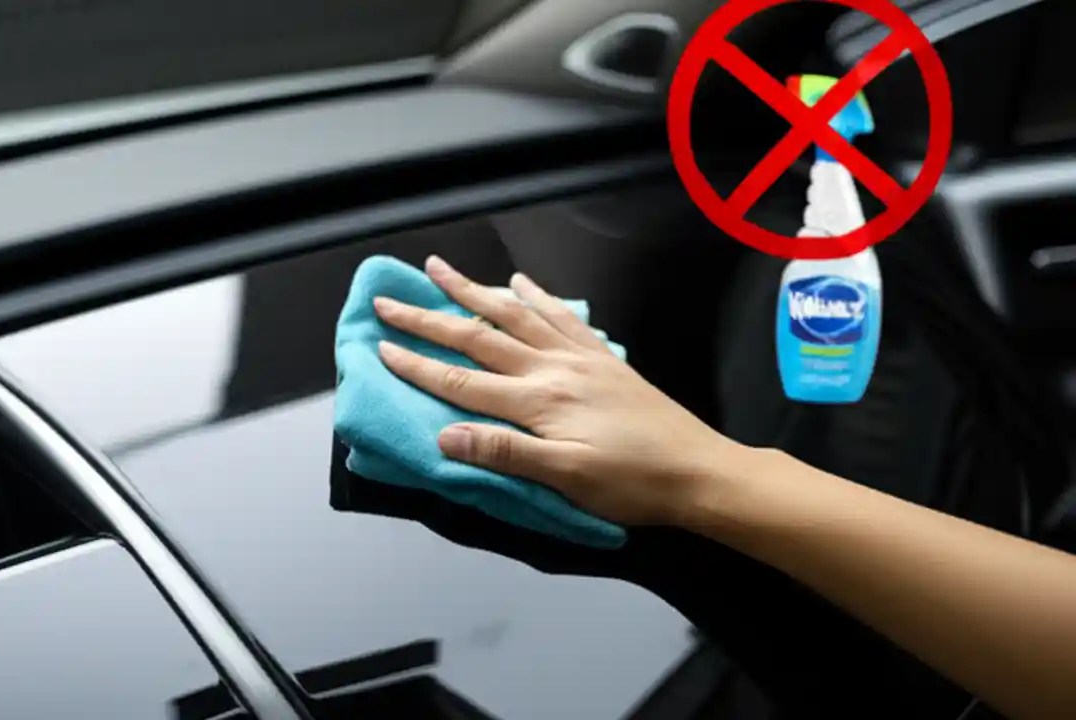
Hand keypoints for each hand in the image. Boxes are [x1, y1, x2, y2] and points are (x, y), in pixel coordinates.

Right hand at [373, 255, 746, 526]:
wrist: (697, 470)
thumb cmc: (631, 484)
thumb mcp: (566, 479)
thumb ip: (505, 453)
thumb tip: (444, 435)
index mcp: (538, 403)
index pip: (463, 381)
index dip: (418, 364)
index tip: (380, 346)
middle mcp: (552, 370)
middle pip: (479, 337)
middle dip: (430, 318)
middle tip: (390, 299)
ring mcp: (578, 358)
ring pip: (515, 315)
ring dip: (475, 290)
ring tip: (441, 269)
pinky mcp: (602, 358)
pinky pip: (561, 316)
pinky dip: (536, 296)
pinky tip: (520, 281)